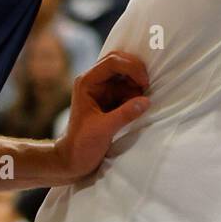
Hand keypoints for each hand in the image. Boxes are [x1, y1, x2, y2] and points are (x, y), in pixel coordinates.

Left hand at [52, 51, 150, 182]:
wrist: (74, 159)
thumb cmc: (82, 145)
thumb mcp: (103, 130)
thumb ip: (125, 114)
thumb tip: (146, 101)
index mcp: (87, 82)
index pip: (111, 62)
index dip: (131, 67)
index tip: (144, 82)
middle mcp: (94, 81)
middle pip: (119, 61)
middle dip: (136, 71)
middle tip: (146, 86)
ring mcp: (103, 89)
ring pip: (125, 74)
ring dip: (137, 83)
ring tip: (140, 100)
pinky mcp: (111, 99)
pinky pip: (128, 88)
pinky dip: (136, 93)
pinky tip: (137, 105)